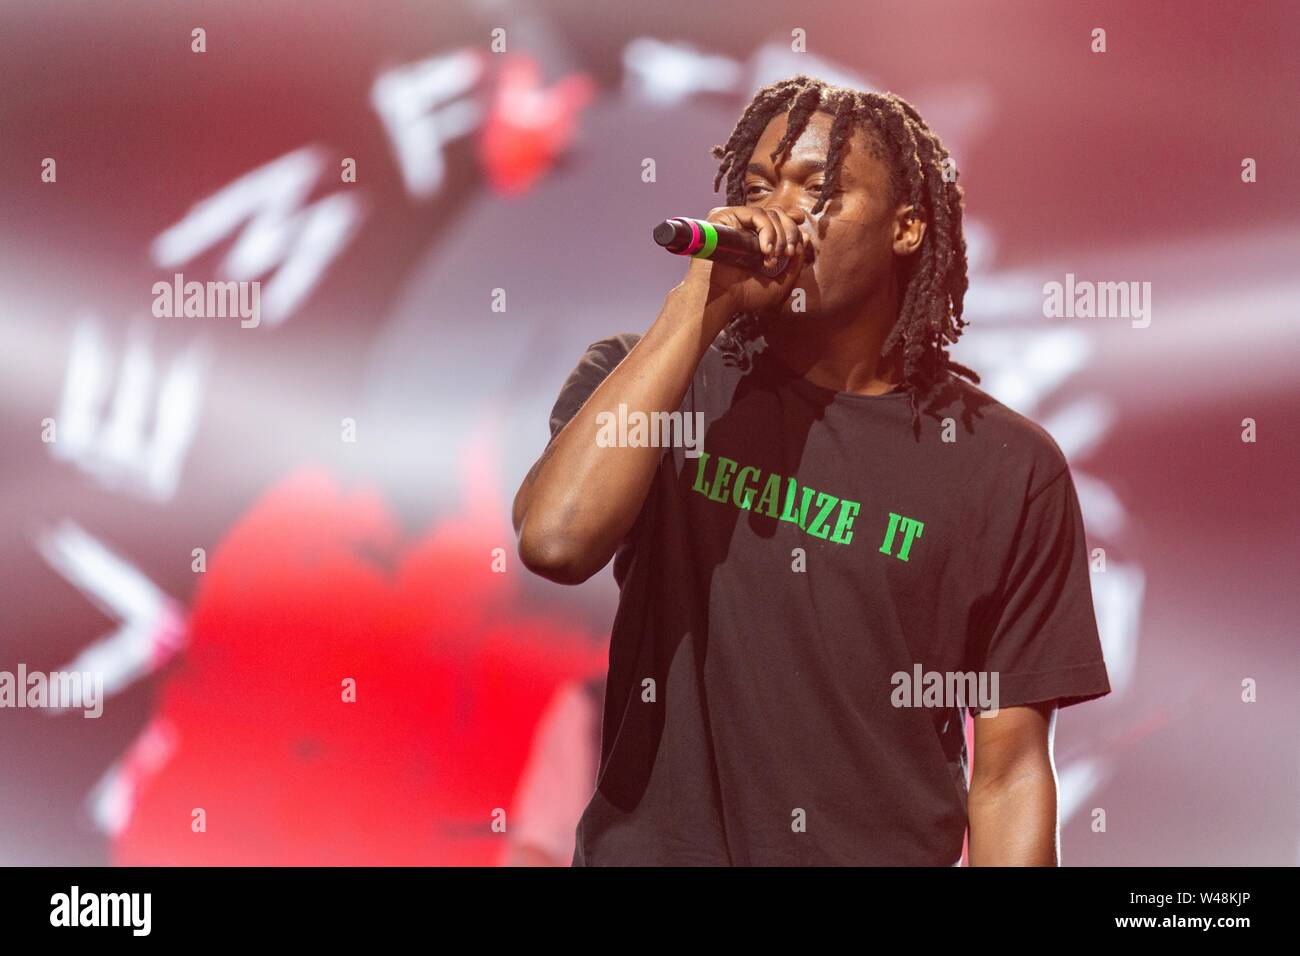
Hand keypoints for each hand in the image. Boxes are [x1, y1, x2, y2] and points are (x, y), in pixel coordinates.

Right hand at [686, 204, 812, 320]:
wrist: (721, 300)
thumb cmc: (745, 296)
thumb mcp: (780, 282)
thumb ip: (795, 263)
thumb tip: (805, 237)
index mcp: (756, 238)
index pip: (778, 219)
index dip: (792, 219)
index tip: (802, 227)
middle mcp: (744, 227)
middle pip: (777, 213)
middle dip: (790, 233)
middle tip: (788, 254)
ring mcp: (734, 221)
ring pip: (769, 213)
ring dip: (778, 236)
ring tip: (772, 258)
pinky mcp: (724, 217)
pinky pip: (755, 214)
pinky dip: (767, 230)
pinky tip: (765, 250)